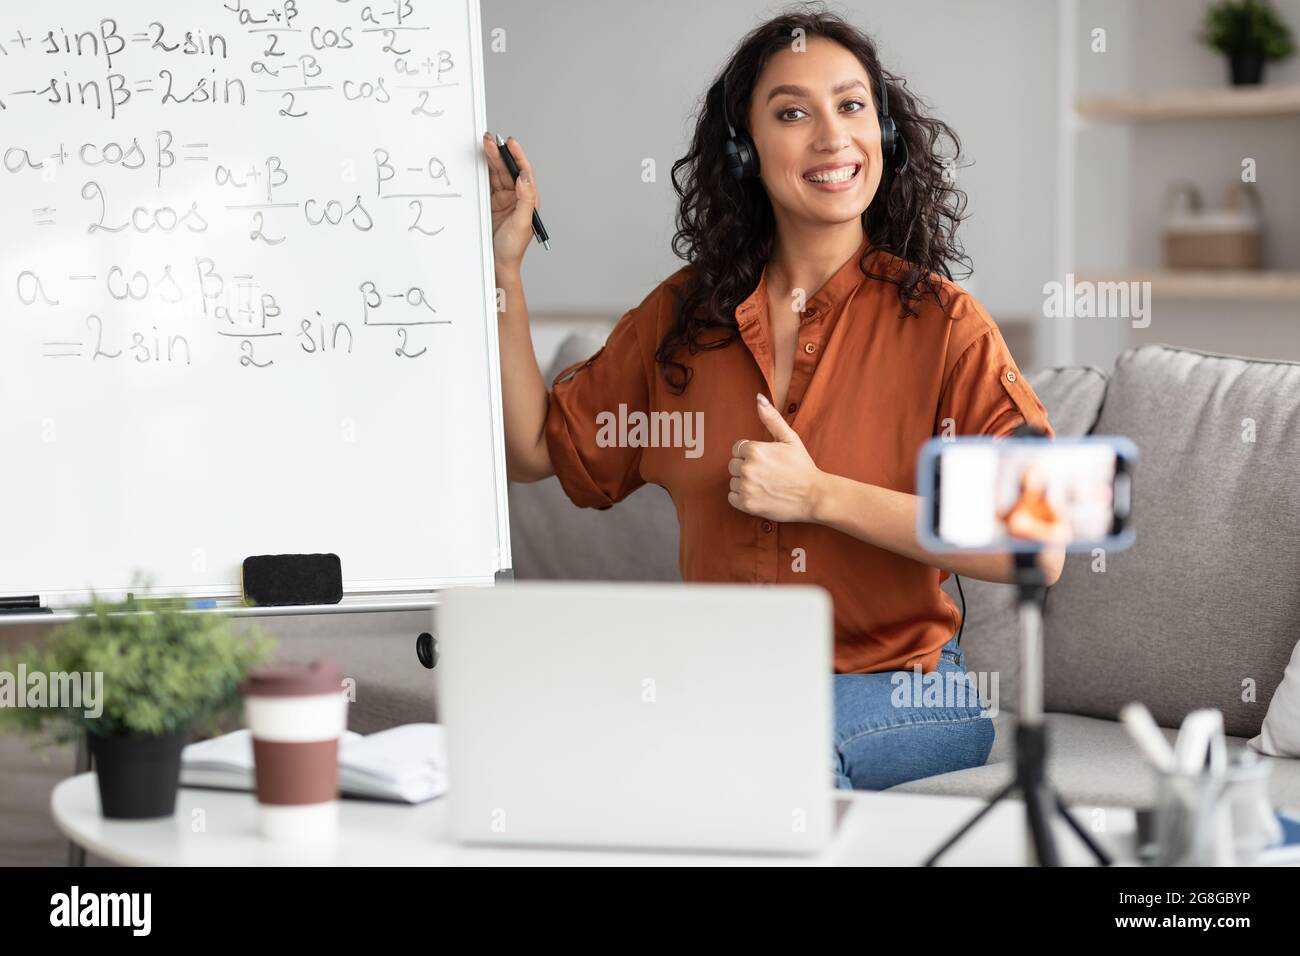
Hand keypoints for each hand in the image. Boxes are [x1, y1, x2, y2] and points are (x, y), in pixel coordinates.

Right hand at [482, 133, 537, 275]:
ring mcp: (501, 199)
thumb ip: (525, 199)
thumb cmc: (512, 248)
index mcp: (527, 200)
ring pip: (495, 174)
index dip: (517, 156)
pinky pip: (484, 183)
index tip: (510, 143)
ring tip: (483, 145)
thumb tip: (524, 177)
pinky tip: (476, 162)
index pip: (524, 173)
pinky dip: (480, 172)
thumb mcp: (522, 223)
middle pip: (507, 170)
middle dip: (499, 154)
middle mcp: (516, 197)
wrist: (496, 264)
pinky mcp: (488, 203)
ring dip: (489, 160)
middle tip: (489, 140)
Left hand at [727, 393, 824, 522]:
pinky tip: (759, 495)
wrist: (814, 496)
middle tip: (767, 474)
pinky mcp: (747, 505)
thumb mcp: (790, 438)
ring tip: (765, 485)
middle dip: (746, 468)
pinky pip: (732, 498)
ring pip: (733, 481)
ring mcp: (746, 487)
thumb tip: (758, 398)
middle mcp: (747, 468)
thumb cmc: (802, 466)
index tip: (766, 462)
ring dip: (744, 483)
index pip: (738, 449)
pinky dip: (742, 497)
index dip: (751, 454)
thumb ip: (771, 418)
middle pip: (733, 465)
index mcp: (754, 450)